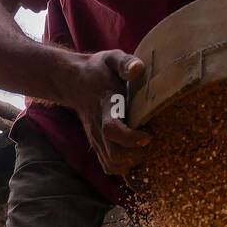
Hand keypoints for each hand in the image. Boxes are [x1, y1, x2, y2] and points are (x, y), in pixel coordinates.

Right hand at [64, 49, 150, 175]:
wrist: (74, 82)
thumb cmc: (99, 70)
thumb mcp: (111, 59)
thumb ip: (125, 63)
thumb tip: (138, 69)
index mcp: (105, 107)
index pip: (112, 129)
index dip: (131, 138)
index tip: (148, 135)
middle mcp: (98, 128)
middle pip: (114, 155)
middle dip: (137, 154)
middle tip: (152, 142)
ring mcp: (96, 139)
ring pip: (112, 165)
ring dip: (132, 163)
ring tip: (145, 149)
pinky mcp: (97, 146)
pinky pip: (109, 167)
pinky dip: (124, 167)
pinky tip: (136, 155)